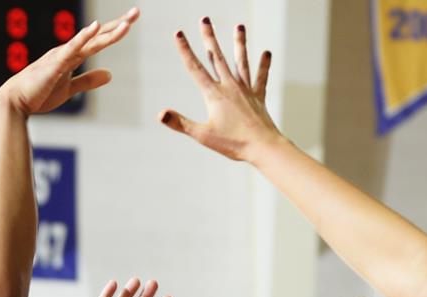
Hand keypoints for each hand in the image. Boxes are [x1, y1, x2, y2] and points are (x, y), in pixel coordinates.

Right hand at [0, 8, 138, 114]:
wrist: (15, 101)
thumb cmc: (38, 94)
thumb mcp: (69, 89)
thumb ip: (88, 80)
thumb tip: (110, 74)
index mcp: (72, 56)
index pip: (98, 40)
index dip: (115, 30)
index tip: (131, 21)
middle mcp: (69, 51)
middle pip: (98, 35)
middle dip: (118, 24)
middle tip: (136, 12)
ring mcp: (62, 56)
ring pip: (90, 41)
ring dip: (108, 32)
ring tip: (127, 23)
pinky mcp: (55, 64)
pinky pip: (72, 48)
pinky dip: (83, 37)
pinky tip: (94, 27)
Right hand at [159, 18, 284, 163]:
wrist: (263, 146)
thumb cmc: (233, 143)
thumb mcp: (202, 135)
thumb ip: (180, 123)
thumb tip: (160, 114)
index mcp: (214, 94)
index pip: (195, 68)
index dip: (185, 50)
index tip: (179, 34)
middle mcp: (230, 86)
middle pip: (217, 57)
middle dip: (209, 37)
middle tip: (205, 19)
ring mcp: (245, 89)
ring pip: (240, 61)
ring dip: (239, 43)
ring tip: (239, 27)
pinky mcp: (257, 96)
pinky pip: (260, 77)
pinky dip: (263, 65)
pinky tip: (266, 52)